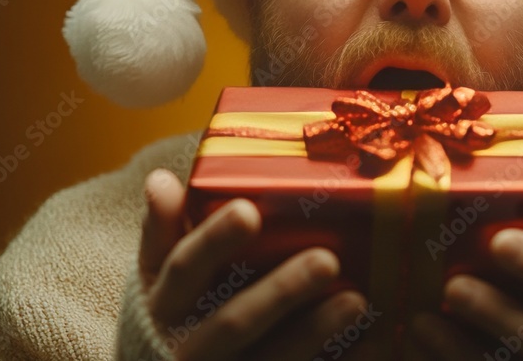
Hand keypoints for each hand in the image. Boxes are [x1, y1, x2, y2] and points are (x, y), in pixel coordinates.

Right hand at [134, 168, 380, 359]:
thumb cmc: (168, 319)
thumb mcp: (152, 278)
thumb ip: (160, 231)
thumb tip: (162, 180)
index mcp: (163, 306)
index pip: (185, 268)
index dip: (214, 241)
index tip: (248, 211)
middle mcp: (189, 349)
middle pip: (237, 320)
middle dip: (282, 292)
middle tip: (327, 259)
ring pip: (271, 360)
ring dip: (315, 332)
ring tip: (358, 301)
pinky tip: (371, 346)